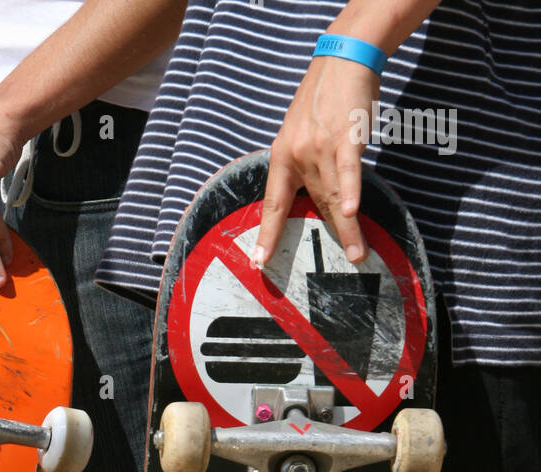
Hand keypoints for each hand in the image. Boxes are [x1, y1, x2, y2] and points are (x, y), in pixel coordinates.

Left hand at [255, 58, 379, 266]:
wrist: (341, 59)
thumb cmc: (321, 100)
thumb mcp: (296, 133)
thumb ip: (299, 163)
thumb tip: (307, 193)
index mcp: (281, 157)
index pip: (273, 204)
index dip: (268, 234)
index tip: (259, 261)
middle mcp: (298, 156)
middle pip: (313, 205)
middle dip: (324, 239)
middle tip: (326, 266)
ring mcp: (321, 147)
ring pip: (334, 196)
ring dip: (348, 228)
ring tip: (358, 254)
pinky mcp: (345, 137)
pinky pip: (348, 170)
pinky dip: (350, 190)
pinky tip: (351, 210)